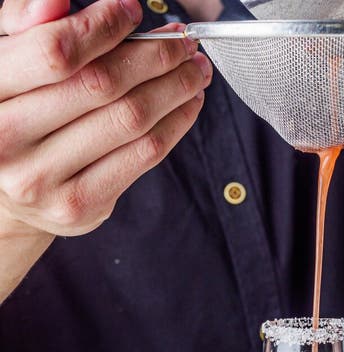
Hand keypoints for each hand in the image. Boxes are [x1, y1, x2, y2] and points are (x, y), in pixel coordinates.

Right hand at [0, 0, 211, 238]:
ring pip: (129, 121)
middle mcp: (7, 140)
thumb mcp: (7, 61)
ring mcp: (43, 180)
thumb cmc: (13, 112)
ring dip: (174, 89)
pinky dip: (174, 125)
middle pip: (101, 86)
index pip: (55, 53)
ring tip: (194, 69)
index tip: (133, 12)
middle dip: (154, 56)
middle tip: (182, 41)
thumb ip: (25, 27)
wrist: (7, 190)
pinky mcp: (78, 207)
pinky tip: (187, 105)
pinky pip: (142, 157)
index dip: (102, 27)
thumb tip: (56, 3)